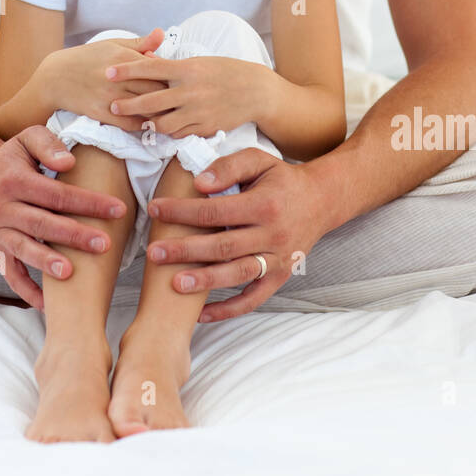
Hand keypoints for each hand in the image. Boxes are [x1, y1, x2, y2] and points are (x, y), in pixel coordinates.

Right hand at [0, 124, 129, 309]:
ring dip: (47, 263)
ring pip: (24, 250)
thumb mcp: (27, 138)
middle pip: (42, 224)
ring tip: (71, 273)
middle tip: (105, 244)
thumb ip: (48, 144)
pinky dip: (26, 291)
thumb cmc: (12, 157)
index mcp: (14, 180)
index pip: (56, 194)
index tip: (117, 209)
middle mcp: (3, 208)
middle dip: (74, 235)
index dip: (87, 202)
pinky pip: (10, 274)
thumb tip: (70, 161)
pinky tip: (47, 304)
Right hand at [46, 28, 170, 131]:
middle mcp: (117, 77)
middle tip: (182, 102)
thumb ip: (139, 42)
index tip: (181, 83)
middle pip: (155, 89)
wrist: (54, 77)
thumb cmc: (87, 58)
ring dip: (159, 113)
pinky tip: (150, 124)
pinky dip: (143, 125)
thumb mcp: (112, 44)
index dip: (173, 77)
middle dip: (170, 97)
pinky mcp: (100, 112)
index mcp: (123, 56)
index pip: (159, 69)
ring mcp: (108, 96)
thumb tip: (162, 33)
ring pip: (145, 107)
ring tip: (171, 115)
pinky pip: (128, 123)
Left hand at [104, 54, 258, 138]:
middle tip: (112, 107)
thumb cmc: (225, 71)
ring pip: (162, 124)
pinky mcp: (205, 129)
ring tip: (137, 122)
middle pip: (150, 101)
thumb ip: (170, 64)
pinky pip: (179, 135)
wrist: (255, 91)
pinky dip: (168, 132)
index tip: (107, 72)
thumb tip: (144, 58)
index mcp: (187, 69)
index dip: (126, 70)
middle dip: (127, 105)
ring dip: (147, 124)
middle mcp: (190, 91)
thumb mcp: (199, 62)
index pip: (149, 68)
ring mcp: (198, 112)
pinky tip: (161, 129)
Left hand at [144, 147, 331, 321]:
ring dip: (205, 282)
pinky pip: (253, 299)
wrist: (321, 200)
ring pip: (238, 275)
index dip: (182, 212)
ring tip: (174, 284)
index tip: (155, 210)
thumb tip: (199, 183)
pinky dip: (228, 310)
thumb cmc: (281, 179)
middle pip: (223, 246)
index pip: (215, 211)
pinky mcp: (280, 277)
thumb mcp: (258, 160)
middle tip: (153, 253)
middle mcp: (273, 235)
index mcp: (264, 204)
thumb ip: (228, 167)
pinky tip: (202, 314)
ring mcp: (278, 260)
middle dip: (185, 250)